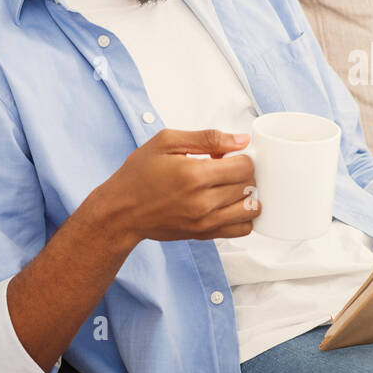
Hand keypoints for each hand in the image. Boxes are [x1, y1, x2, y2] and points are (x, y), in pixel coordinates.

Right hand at [98, 128, 260, 244]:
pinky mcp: (204, 234)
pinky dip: (244, 216)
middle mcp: (203, 201)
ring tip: (231, 187)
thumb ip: (208, 138)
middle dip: (244, 174)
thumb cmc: (139, 174)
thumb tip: (241, 140)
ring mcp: (205, 222)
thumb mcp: (166, 142)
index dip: (241, 157)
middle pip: (249, 186)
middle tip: (227, 170)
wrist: (121, 211)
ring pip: (251, 209)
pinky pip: (242, 229)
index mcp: (194, 174)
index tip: (228, 156)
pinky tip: (231, 205)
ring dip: (248, 195)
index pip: (245, 166)